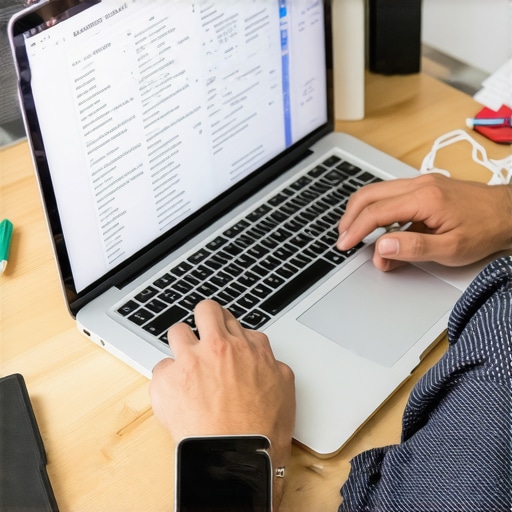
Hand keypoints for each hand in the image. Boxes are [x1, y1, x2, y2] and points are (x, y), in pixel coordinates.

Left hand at [149, 300, 295, 504]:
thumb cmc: (263, 430)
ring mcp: (191, 360)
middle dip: (204, 318)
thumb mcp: (284, 387)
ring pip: (178, 331)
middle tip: (202, 334)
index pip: (232, 320)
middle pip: (206, 310)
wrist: (238, 458)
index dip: (226, 330)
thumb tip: (261, 354)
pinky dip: (167, 379)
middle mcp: (220, 347)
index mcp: (248, 347)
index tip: (223, 338)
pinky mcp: (167, 380)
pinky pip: (161, 367)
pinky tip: (176, 395)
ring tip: (185, 365)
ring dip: (181, 345)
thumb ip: (270, 361)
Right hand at [337, 174, 511, 270]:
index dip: (355, 231)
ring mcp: (421, 183)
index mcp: (424, 198)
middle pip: (369, 195)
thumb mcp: (451, 248)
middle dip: (350, 217)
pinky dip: (376, 209)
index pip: (376, 212)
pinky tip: (377, 226)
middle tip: (343, 238)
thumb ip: (413, 247)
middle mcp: (419, 184)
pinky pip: (390, 194)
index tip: (344, 246)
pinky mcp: (424, 187)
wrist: (510, 212)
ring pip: (376, 191)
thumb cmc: (486, 229)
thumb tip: (381, 247)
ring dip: (361, 211)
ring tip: (354, 232)